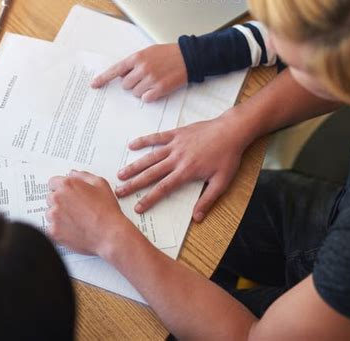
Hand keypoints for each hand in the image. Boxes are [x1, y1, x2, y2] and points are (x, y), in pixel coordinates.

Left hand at [46, 170, 129, 256]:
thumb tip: (73, 174)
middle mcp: (58, 198)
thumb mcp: (100, 184)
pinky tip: (71, 230)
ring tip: (75, 220)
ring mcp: (54, 215)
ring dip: (58, 216)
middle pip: (50, 198)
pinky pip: (50, 229)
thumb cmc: (106, 210)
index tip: (65, 193)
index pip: (52, 182)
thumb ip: (83, 176)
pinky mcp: (53, 231)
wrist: (109, 233)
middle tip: (74, 209)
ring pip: (49, 214)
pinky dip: (58, 230)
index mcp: (68, 185)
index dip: (60, 188)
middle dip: (60, 202)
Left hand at [91, 44, 187, 101]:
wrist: (187, 57)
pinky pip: (146, 99)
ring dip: (141, 90)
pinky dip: (150, 96)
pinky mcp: (160, 88)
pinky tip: (157, 88)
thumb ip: (133, 63)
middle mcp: (142, 68)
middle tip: (143, 78)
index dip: (103, 79)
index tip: (94, 85)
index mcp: (137, 57)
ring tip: (153, 81)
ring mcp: (151, 79)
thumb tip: (122, 75)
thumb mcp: (147, 52)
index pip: (115, 70)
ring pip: (136, 93)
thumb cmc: (167, 54)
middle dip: (132, 84)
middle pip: (125, 86)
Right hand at [116, 111, 244, 221]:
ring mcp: (176, 144)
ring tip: (120, 173)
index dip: (148, 198)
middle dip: (134, 184)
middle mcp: (177, 159)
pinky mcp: (177, 133)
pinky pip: (157, 137)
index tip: (137, 207)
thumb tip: (197, 218)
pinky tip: (132, 145)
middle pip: (151, 173)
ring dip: (134, 165)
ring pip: (150, 157)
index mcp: (186, 172)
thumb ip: (207, 199)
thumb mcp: (221, 182)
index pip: (163, 188)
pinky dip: (144, 140)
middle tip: (119, 191)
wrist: (231, 131)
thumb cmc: (228, 157)